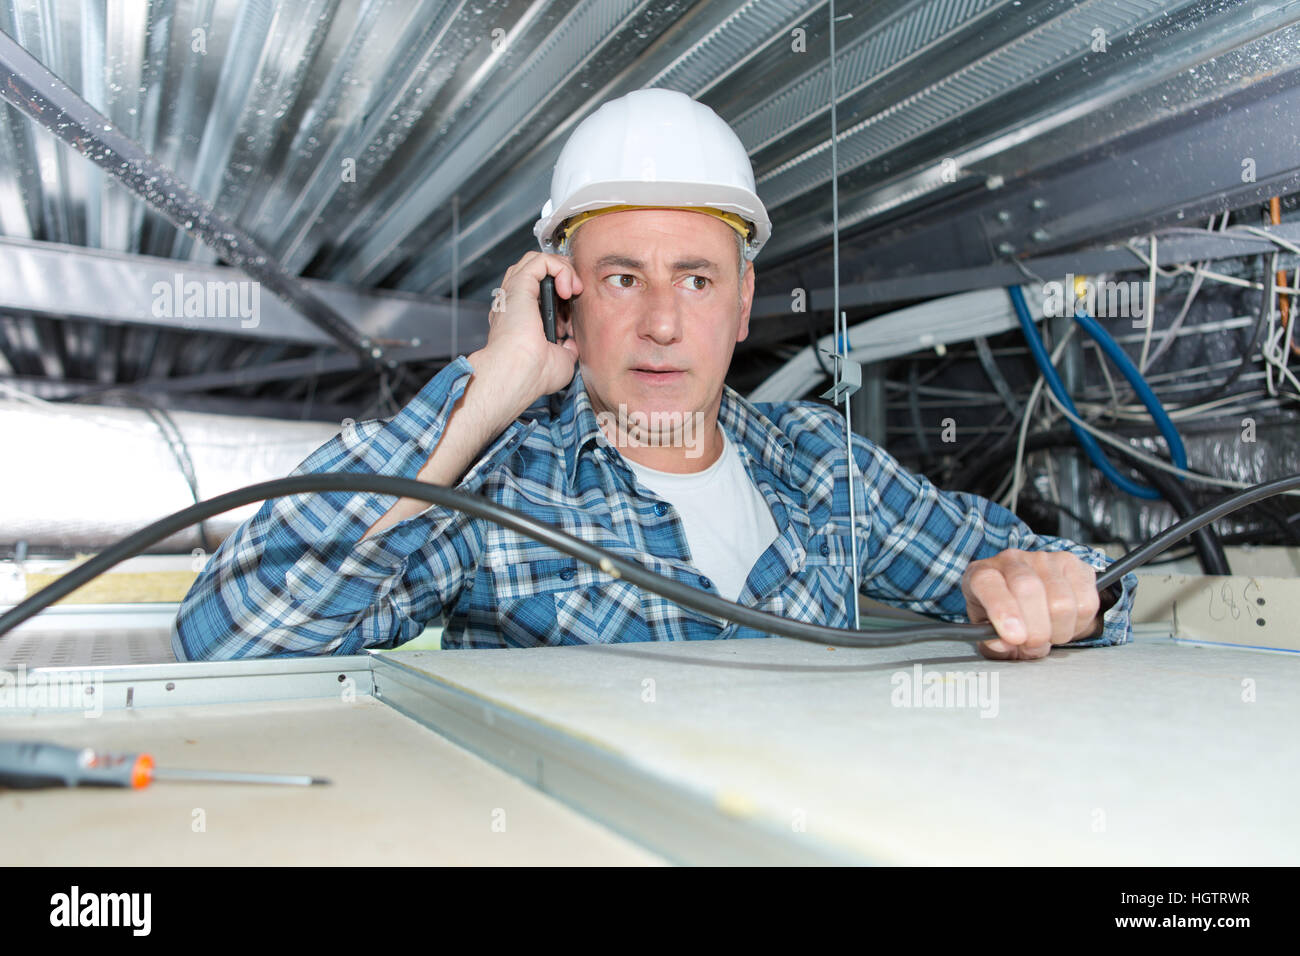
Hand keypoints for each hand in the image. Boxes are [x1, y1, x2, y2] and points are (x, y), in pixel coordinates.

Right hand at [480, 251, 581, 401]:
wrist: (520, 373)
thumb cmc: (533, 375)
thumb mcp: (561, 361)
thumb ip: (567, 348)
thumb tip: (572, 344)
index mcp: (519, 321)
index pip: (540, 294)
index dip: (562, 299)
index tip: (572, 318)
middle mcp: (514, 305)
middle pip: (537, 272)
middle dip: (563, 277)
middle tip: (576, 295)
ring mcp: (514, 293)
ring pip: (537, 260)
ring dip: (562, 269)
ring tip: (573, 288)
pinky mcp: (519, 285)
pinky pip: (541, 260)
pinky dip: (560, 268)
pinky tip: (568, 288)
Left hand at [961, 549, 1102, 660]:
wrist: (1025, 594)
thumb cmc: (1002, 613)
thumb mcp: (987, 631)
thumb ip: (992, 642)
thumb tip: (1004, 644)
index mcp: (982, 573)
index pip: (988, 584)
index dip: (1003, 611)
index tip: (1014, 637)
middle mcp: (1012, 560)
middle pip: (1029, 589)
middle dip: (1036, 629)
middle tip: (1033, 645)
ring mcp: (1044, 559)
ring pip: (1062, 601)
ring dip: (1058, 631)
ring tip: (1049, 634)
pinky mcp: (1073, 565)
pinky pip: (1086, 603)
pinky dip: (1079, 624)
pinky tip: (1065, 623)